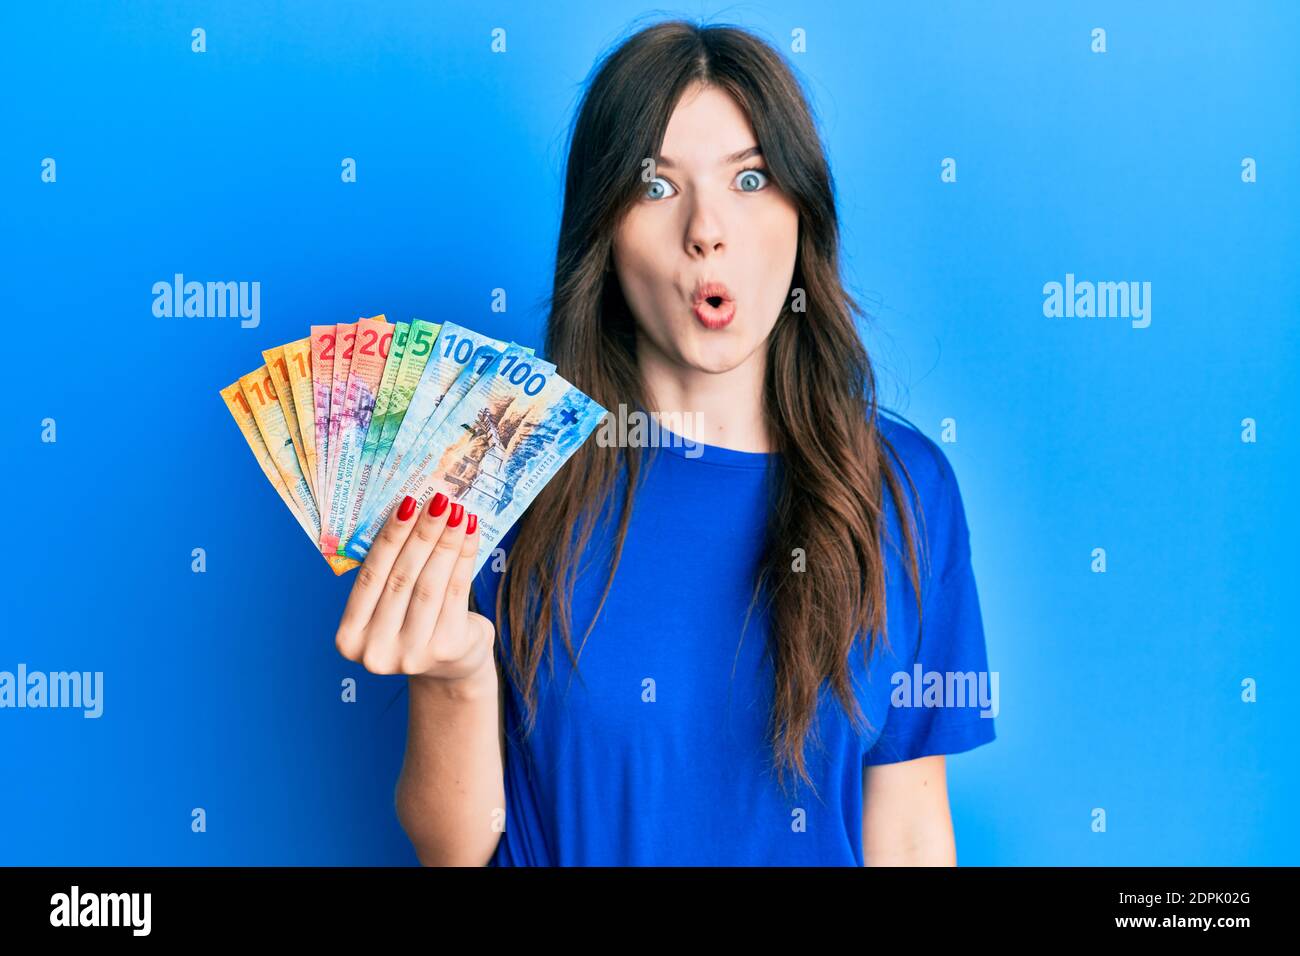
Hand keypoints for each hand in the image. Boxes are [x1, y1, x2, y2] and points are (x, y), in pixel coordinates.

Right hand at [335, 492, 494, 683]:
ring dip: (445, 542)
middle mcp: (376, 651)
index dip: (390, 537)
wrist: (451, 667)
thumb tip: (409, 511)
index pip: (370, 576)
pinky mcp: (446, 649)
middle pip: (402, 578)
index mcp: (349, 637)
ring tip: (457, 512)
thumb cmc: (416, 624)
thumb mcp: (390, 606)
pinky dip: (464, 558)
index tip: (407, 502)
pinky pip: (455, 592)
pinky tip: (470, 534)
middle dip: (422, 534)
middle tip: (438, 500)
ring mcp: (412, 654)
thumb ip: (390, 573)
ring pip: (430, 584)